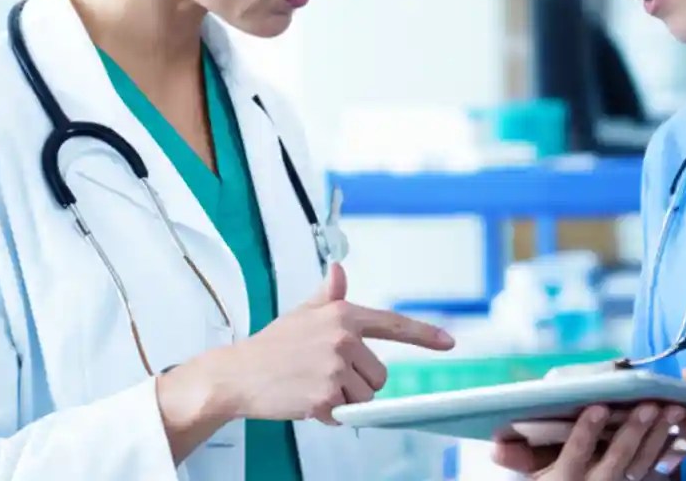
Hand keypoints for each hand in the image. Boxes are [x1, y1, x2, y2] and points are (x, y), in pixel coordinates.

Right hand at [207, 263, 454, 423]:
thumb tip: (339, 271)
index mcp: (341, 314)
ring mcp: (335, 366)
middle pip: (380, 375)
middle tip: (323, 375)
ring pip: (366, 397)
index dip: (424, 335)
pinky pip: (345, 413)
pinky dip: (329, 414)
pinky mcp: (325, 394)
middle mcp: (342, 337)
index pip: (392, 324)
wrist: (237, 374)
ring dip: (344, 400)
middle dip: (357, 382)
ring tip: (312, 386)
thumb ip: (326, 296)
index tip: (449, 343)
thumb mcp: (301, 315)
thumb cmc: (270, 346)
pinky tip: (306, 400)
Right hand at [493, 403, 685, 480]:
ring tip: (673, 408)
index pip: (576, 454)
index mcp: (564, 479)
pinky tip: (679, 422)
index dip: (586, 432)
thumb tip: (495, 444)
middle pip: (618, 460)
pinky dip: (668, 443)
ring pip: (643, 463)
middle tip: (648, 405)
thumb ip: (517, 456)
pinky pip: (657, 466)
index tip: (597, 408)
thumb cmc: (549, 480)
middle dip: (633, 432)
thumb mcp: (530, 473)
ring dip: (659, 435)